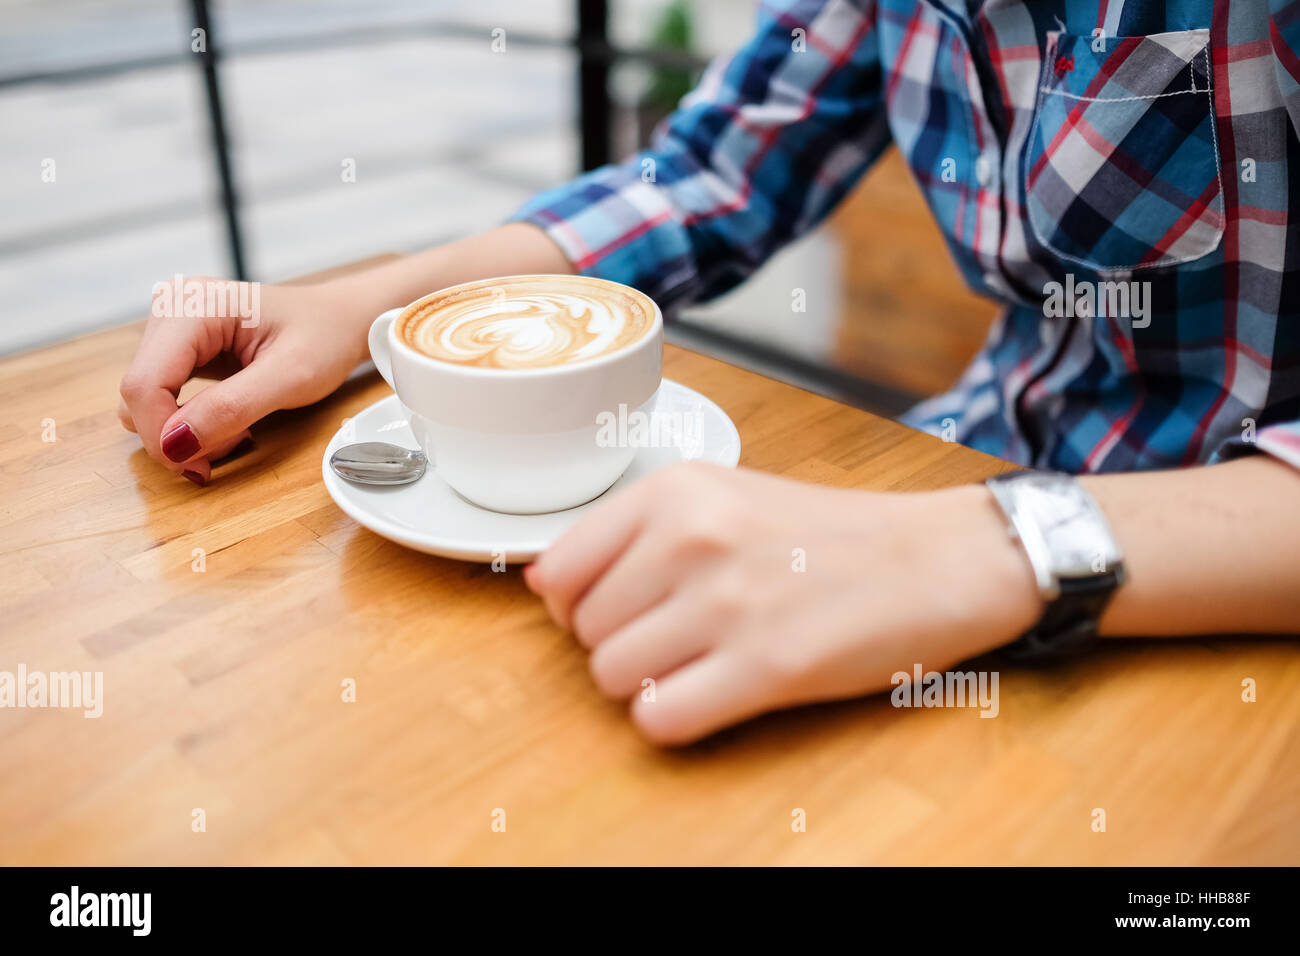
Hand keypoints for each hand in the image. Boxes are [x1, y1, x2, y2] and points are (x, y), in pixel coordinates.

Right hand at [118, 278, 366, 484]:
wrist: (338, 322)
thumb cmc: (323, 338)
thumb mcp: (291, 377)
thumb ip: (231, 408)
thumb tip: (173, 445)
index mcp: (192, 305)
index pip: (144, 383)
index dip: (162, 435)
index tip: (200, 467)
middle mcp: (170, 309)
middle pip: (137, 393)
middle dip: (176, 437)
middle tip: (233, 445)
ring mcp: (169, 328)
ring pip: (144, 401)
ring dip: (182, 433)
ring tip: (236, 430)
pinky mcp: (176, 349)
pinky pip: (160, 398)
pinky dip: (187, 423)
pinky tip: (226, 421)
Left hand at [525, 463, 1040, 744]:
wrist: (931, 560)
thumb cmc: (825, 534)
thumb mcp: (723, 493)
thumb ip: (635, 530)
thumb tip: (545, 584)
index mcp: (674, 491)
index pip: (556, 572)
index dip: (577, 606)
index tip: (619, 609)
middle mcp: (691, 538)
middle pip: (583, 633)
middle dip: (618, 645)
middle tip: (677, 637)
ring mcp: (727, 603)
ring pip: (611, 678)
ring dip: (645, 684)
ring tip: (699, 663)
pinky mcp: (765, 667)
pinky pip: (658, 720)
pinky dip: (673, 719)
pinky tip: (713, 694)